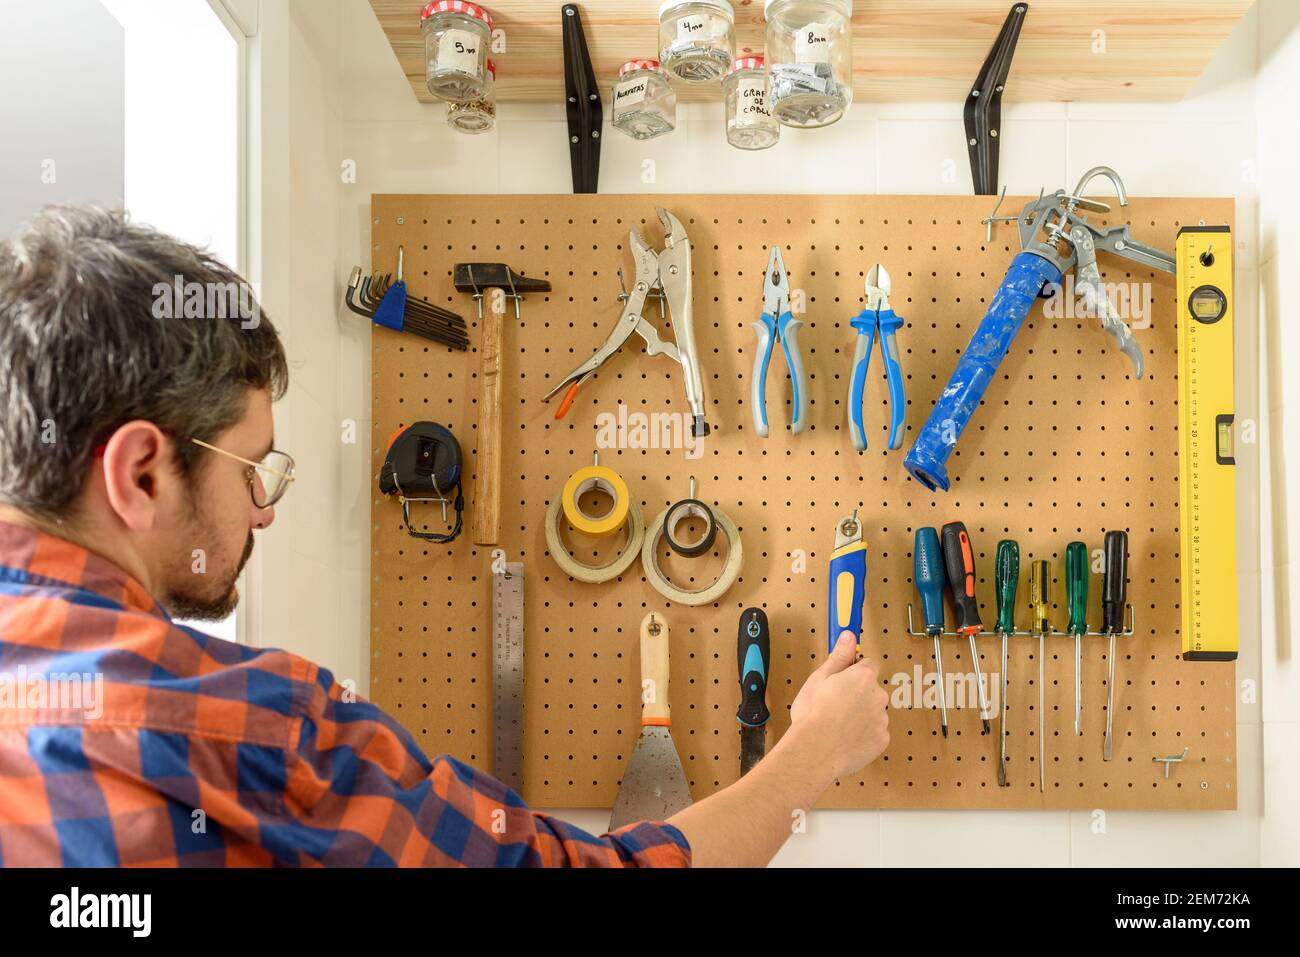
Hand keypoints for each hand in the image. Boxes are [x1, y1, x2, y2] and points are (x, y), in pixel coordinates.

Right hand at [788, 631, 889, 780]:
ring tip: (838, 723)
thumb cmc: (814, 715)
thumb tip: (848, 637)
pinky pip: (875, 732)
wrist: (816, 751)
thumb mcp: (819, 678)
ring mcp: (882, 719)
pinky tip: (846, 737)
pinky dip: (864, 734)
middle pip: (871, 689)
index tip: (844, 677)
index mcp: (863, 677)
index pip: (868, 664)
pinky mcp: (881, 740)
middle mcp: (878, 696)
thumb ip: (839, 657)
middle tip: (834, 703)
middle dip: (857, 694)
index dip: (855, 671)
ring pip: (873, 711)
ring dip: (861, 714)